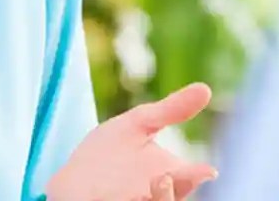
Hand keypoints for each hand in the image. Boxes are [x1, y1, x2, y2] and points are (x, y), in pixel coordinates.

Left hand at [46, 83, 218, 200]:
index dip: (196, 176)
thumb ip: (171, 110)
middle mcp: (158, 197)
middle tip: (164, 177)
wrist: (71, 182)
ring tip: (146, 186)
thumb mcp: (138, 124)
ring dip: (155, 199)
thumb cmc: (107, 154)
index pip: (188, 178)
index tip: (207, 170)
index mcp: (170, 176)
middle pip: (170, 198)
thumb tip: (207, 88)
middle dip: (169, 193)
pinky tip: (117, 197)